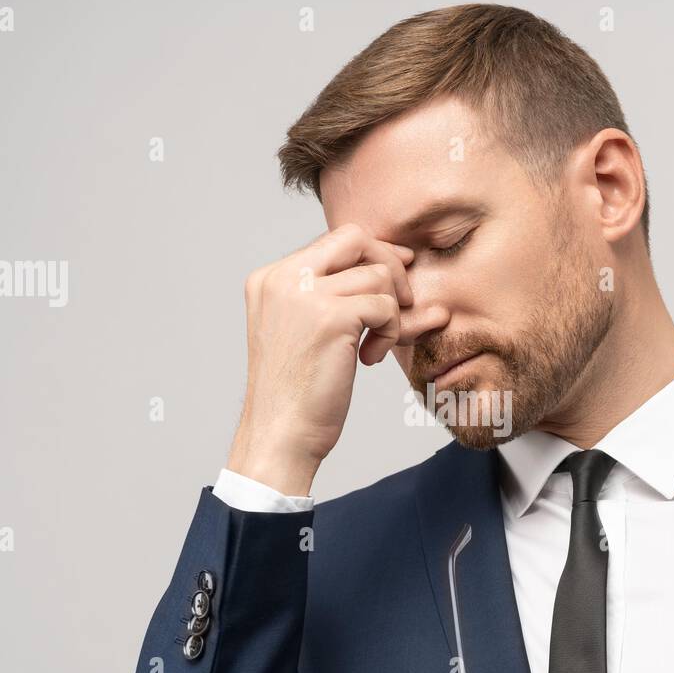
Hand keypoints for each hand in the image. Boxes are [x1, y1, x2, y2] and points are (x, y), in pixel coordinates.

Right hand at [229, 223, 413, 494]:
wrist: (280, 434)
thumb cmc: (298, 392)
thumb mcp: (304, 330)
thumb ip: (331, 295)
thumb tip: (394, 261)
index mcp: (270, 278)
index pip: (333, 241)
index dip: (372, 254)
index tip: (396, 276)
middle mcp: (282, 278)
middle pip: (355, 238)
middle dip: (390, 265)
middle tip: (403, 302)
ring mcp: (305, 294)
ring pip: (377, 275)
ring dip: (390, 312)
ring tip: (373, 346)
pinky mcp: (330, 317)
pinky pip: (385, 306)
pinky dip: (390, 332)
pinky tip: (369, 359)